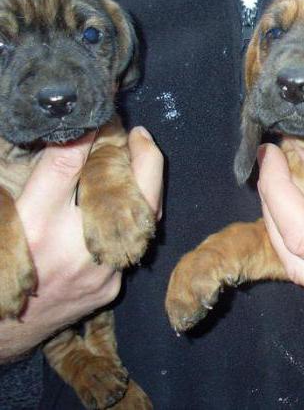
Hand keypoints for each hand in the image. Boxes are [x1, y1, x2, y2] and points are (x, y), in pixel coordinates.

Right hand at [0, 126, 162, 362]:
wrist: (2, 329)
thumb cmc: (3, 262)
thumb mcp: (9, 215)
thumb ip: (41, 177)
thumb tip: (71, 138)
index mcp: (34, 228)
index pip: (66, 170)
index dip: (85, 137)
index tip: (100, 118)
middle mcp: (70, 253)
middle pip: (123, 195)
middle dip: (144, 159)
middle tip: (139, 134)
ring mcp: (97, 274)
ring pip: (139, 221)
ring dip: (146, 186)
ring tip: (141, 157)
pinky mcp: (110, 289)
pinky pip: (133, 244)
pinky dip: (135, 217)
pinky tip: (132, 198)